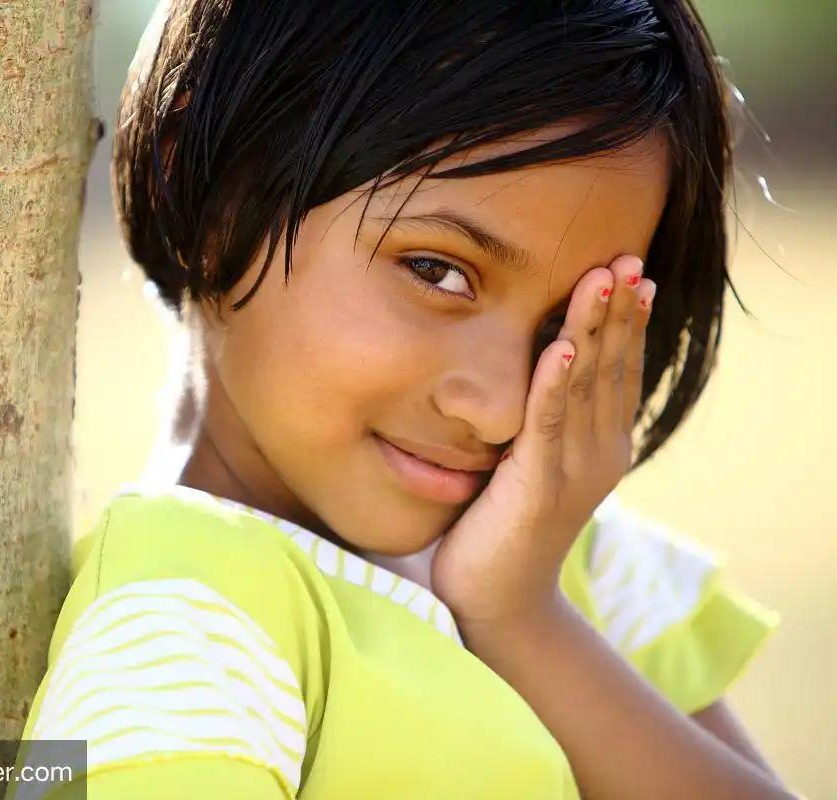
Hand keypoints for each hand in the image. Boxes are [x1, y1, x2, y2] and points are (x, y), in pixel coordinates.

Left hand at [430, 254, 655, 626]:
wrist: (498, 602)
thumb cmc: (502, 527)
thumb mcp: (529, 464)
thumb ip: (540, 423)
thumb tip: (531, 370)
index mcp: (601, 445)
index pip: (619, 370)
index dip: (626, 320)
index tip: (631, 270)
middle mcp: (599, 452)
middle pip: (613, 368)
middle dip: (620, 309)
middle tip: (628, 257)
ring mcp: (574, 470)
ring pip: (587, 385)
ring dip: (595, 327)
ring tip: (603, 279)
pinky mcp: (539, 486)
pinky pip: (549, 422)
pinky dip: (556, 380)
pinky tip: (564, 344)